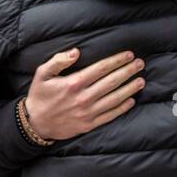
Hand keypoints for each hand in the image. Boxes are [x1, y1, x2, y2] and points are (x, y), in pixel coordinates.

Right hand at [23, 48, 144, 141]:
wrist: (35, 124)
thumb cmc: (40, 95)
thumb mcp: (42, 73)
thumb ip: (59, 60)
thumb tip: (76, 51)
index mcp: (74, 83)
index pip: (102, 68)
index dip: (117, 60)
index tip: (129, 55)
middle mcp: (83, 98)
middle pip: (112, 82)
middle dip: (128, 71)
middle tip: (140, 64)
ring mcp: (88, 112)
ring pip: (115, 99)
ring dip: (130, 89)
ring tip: (141, 81)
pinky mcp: (89, 124)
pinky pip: (110, 115)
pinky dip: (122, 108)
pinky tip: (131, 100)